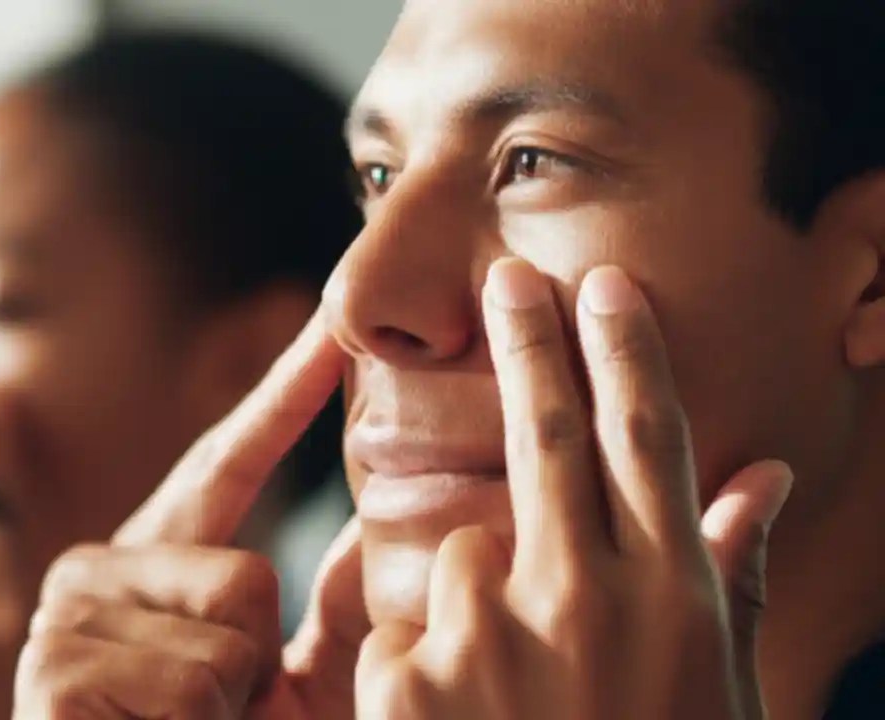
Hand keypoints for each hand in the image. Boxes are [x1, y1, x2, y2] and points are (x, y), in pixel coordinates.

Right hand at [14, 312, 369, 718]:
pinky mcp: (55, 671)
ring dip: (231, 713)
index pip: (225, 463)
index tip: (331, 333)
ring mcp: (66, 616)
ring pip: (229, 630)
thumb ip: (325, 615)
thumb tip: (375, 534)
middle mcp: (93, 571)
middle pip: (248, 575)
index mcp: (151, 568)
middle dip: (257, 671)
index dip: (282, 397)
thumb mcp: (283, 693)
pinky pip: (194, 680)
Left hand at [356, 260, 793, 719]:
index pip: (646, 440)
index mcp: (673, 597)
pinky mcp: (409, 677)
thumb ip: (728, 579)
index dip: (625, 351)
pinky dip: (422, 662)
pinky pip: (402, 629)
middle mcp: (589, 597)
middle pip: (547, 436)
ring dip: (472, 596)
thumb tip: (765, 478)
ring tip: (503, 688)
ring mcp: (493, 633)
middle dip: (529, 344)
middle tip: (505, 280)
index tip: (602, 283)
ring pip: (460, 552)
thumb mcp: (715, 690)